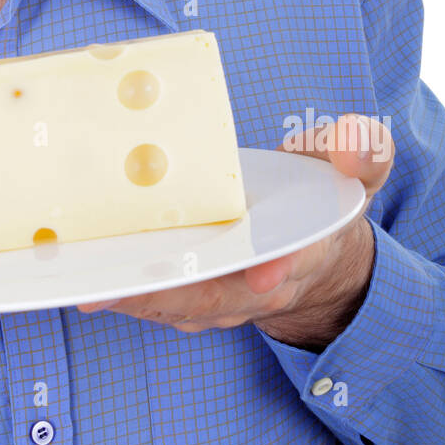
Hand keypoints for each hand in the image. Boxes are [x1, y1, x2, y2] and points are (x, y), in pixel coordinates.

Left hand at [76, 113, 392, 351]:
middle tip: (118, 281)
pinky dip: (120, 291)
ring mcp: (222, 298)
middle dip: (167, 291)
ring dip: (131, 297)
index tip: (260, 274)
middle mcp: (259, 284)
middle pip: (213, 295)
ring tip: (85, 279)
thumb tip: (354, 140)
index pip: (289, 264)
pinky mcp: (190, 297)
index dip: (274, 269)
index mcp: (304, 249)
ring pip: (175, 304)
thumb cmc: (324, 195)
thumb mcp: (357, 166)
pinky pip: (154, 299)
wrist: (315, 246)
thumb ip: (362, 151)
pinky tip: (82, 275)